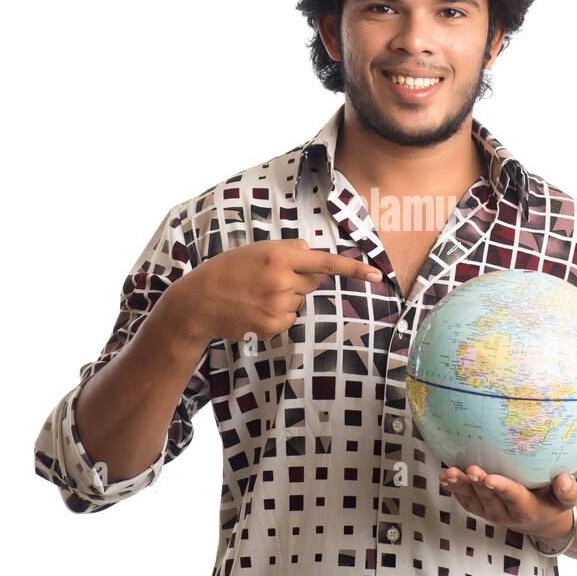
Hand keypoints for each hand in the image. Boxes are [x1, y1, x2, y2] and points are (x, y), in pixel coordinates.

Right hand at [157, 238, 381, 346]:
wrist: (199, 302)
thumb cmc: (227, 270)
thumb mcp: (256, 249)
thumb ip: (287, 249)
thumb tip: (309, 252)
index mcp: (279, 257)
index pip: (324, 261)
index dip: (353, 268)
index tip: (377, 275)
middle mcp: (282, 281)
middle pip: (313, 281)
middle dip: (301, 279)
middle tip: (271, 277)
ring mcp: (278, 306)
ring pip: (300, 300)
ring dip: (286, 296)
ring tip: (257, 294)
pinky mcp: (273, 326)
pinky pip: (289, 317)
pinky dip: (277, 313)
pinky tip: (255, 309)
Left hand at [437, 464, 576, 536]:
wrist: (538, 518)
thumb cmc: (552, 502)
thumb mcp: (565, 500)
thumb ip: (567, 492)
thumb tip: (564, 479)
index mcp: (526, 509)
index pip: (513, 497)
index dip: (502, 488)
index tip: (491, 478)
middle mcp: (505, 513)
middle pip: (489, 499)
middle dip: (479, 485)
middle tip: (472, 470)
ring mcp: (489, 511)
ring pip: (472, 500)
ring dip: (460, 487)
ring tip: (449, 474)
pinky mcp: (478, 508)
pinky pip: (464, 500)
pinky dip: (453, 489)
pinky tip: (445, 477)